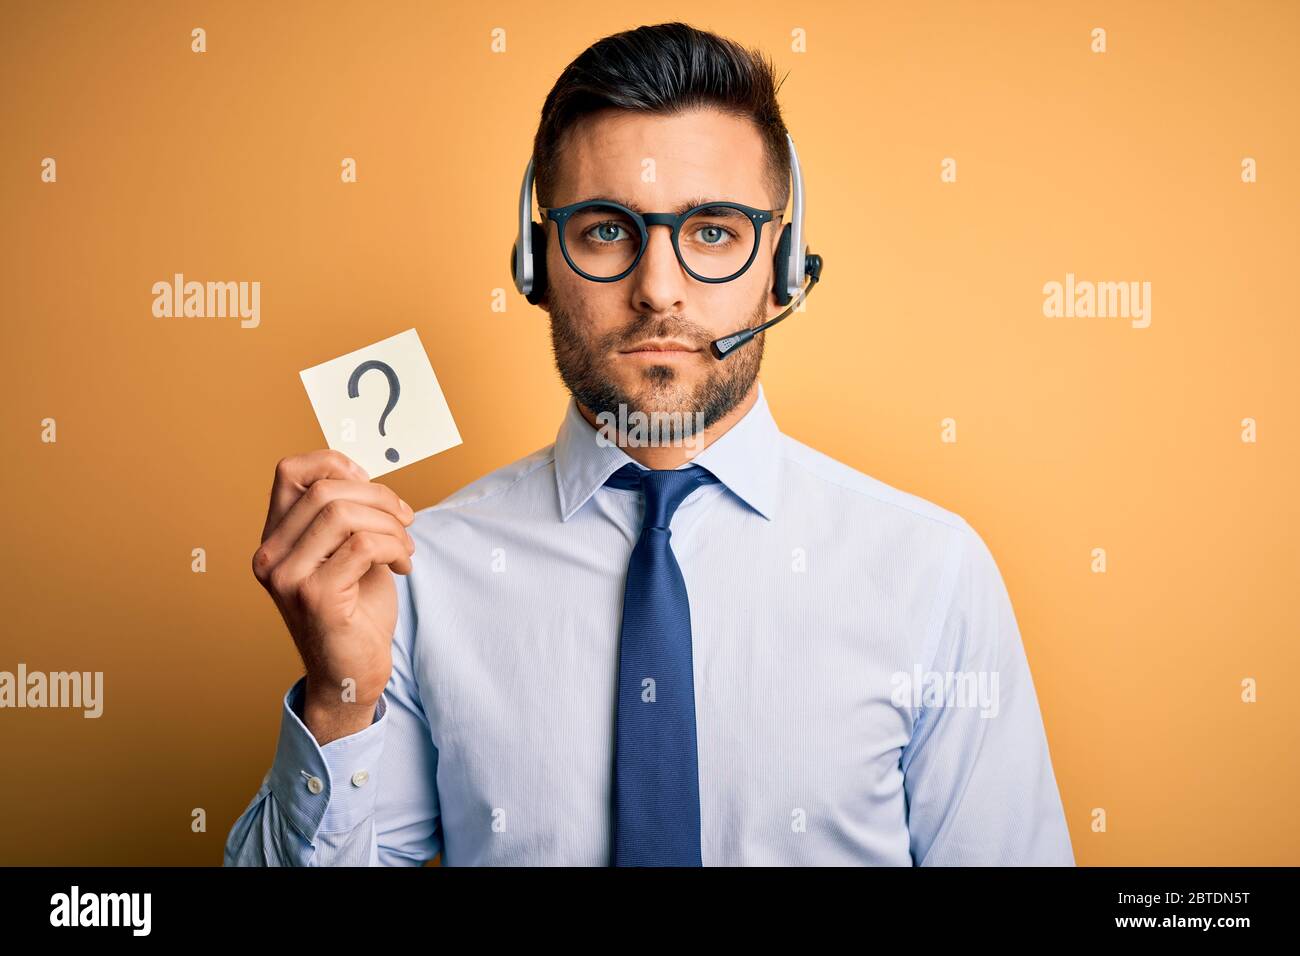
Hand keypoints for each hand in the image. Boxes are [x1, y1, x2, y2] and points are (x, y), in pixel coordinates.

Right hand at [251, 450, 415, 741]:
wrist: (353, 674)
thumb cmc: (355, 611)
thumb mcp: (346, 551)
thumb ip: (345, 515)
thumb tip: (363, 476)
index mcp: (274, 539)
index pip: (290, 472)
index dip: (334, 464)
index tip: (370, 483)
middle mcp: (270, 556)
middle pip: (325, 490)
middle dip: (379, 496)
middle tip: (405, 519)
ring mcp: (288, 578)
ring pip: (343, 514)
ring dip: (389, 523)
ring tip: (405, 545)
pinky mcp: (316, 597)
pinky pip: (362, 546)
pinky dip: (393, 546)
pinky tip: (402, 565)